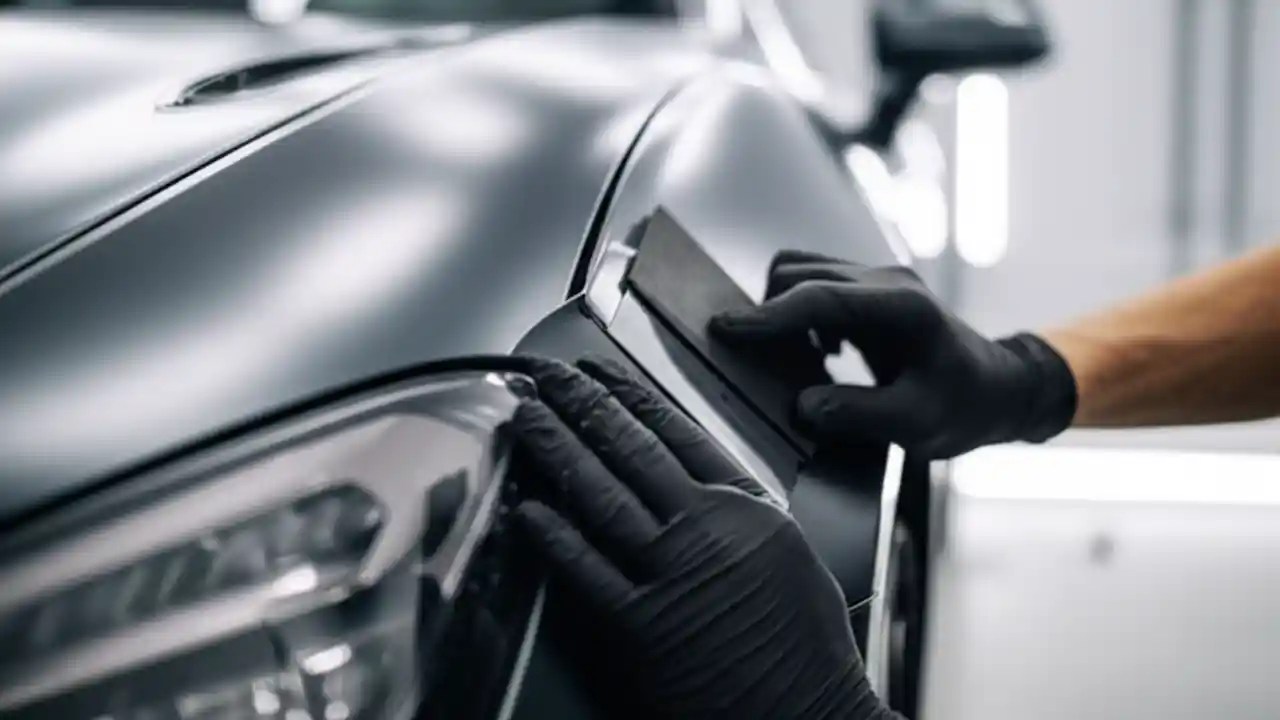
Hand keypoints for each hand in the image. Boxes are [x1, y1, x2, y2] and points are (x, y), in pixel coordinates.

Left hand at [511, 356, 896, 719]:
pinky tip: (528, 508)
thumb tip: (702, 481)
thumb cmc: (808, 650)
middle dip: (578, 404)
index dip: (628, 395)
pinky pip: (585, 570)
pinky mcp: (638, 627)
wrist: (807, 719)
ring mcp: (669, 577)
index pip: (677, 432)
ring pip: (600, 496)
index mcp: (747, 508)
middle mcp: (707, 531)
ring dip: (556, 449)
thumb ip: (743, 510)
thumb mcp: (791, 554)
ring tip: (524, 415)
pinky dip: (554, 537)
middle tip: (541, 374)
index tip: (596, 372)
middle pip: (630, 450)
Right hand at [710, 251, 1076, 458]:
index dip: (768, 315)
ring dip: (783, 307)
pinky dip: (800, 311)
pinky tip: (820, 351)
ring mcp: (879, 280)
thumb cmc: (963, 407)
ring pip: (804, 270)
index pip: (818, 298)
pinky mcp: (870, 289)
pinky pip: (817, 283)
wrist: (997, 389)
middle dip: (767, 311)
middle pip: (800, 274)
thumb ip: (859, 414)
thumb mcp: (917, 424)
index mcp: (902, 308)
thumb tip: (803, 407)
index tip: (724, 329)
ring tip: (792, 357)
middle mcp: (887, 281)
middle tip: (746, 356)